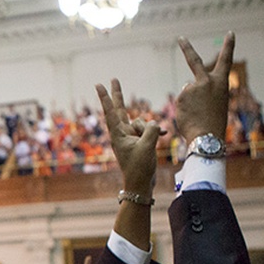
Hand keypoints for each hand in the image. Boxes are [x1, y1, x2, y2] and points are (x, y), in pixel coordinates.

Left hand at [95, 80, 159, 194]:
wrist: (140, 184)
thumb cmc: (139, 168)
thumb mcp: (147, 147)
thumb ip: (151, 130)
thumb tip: (154, 123)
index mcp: (118, 135)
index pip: (111, 112)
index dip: (106, 97)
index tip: (99, 84)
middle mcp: (122, 133)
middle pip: (120, 109)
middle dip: (118, 94)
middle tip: (113, 79)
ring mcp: (130, 136)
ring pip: (142, 122)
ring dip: (149, 130)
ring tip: (149, 145)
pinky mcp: (139, 140)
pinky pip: (149, 129)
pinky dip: (156, 131)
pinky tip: (164, 135)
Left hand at [176, 32, 234, 143]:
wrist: (207, 136)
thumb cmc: (214, 122)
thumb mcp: (215, 102)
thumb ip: (203, 89)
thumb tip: (187, 84)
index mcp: (221, 82)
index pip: (226, 60)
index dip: (229, 46)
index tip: (230, 33)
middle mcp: (206, 81)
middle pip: (194, 60)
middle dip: (187, 47)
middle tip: (180, 38)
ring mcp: (192, 88)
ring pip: (188, 91)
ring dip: (191, 102)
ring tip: (198, 114)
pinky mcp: (181, 96)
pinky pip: (182, 101)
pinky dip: (184, 108)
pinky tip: (190, 116)